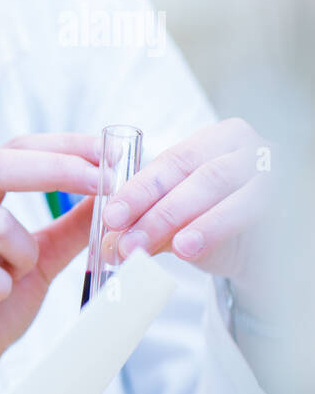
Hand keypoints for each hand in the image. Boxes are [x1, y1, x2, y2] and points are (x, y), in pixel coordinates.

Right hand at [0, 134, 98, 393]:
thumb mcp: (38, 262)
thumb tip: (109, 191)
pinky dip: (1, 287)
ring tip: (15, 278)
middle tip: (104, 185)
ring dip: (24, 254)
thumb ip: (66, 228)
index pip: (10, 150)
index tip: (110, 152)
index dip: (61, 147)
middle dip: (57, 171)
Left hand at [99, 117, 275, 305]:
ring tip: (151, 248)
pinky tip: (187, 247)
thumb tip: (109, 246)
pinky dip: (212, 228)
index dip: (139, 190)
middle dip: (155, 211)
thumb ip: (146, 226)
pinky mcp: (284, 196)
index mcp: (214, 141)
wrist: (265, 252)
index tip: (110, 217)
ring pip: (218, 186)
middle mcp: (246, 148)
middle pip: (194, 174)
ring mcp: (269, 169)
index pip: (171, 162)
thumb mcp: (177, 222)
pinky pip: (247, 209)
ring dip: (180, 220)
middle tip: (125, 243)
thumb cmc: (216, 224)